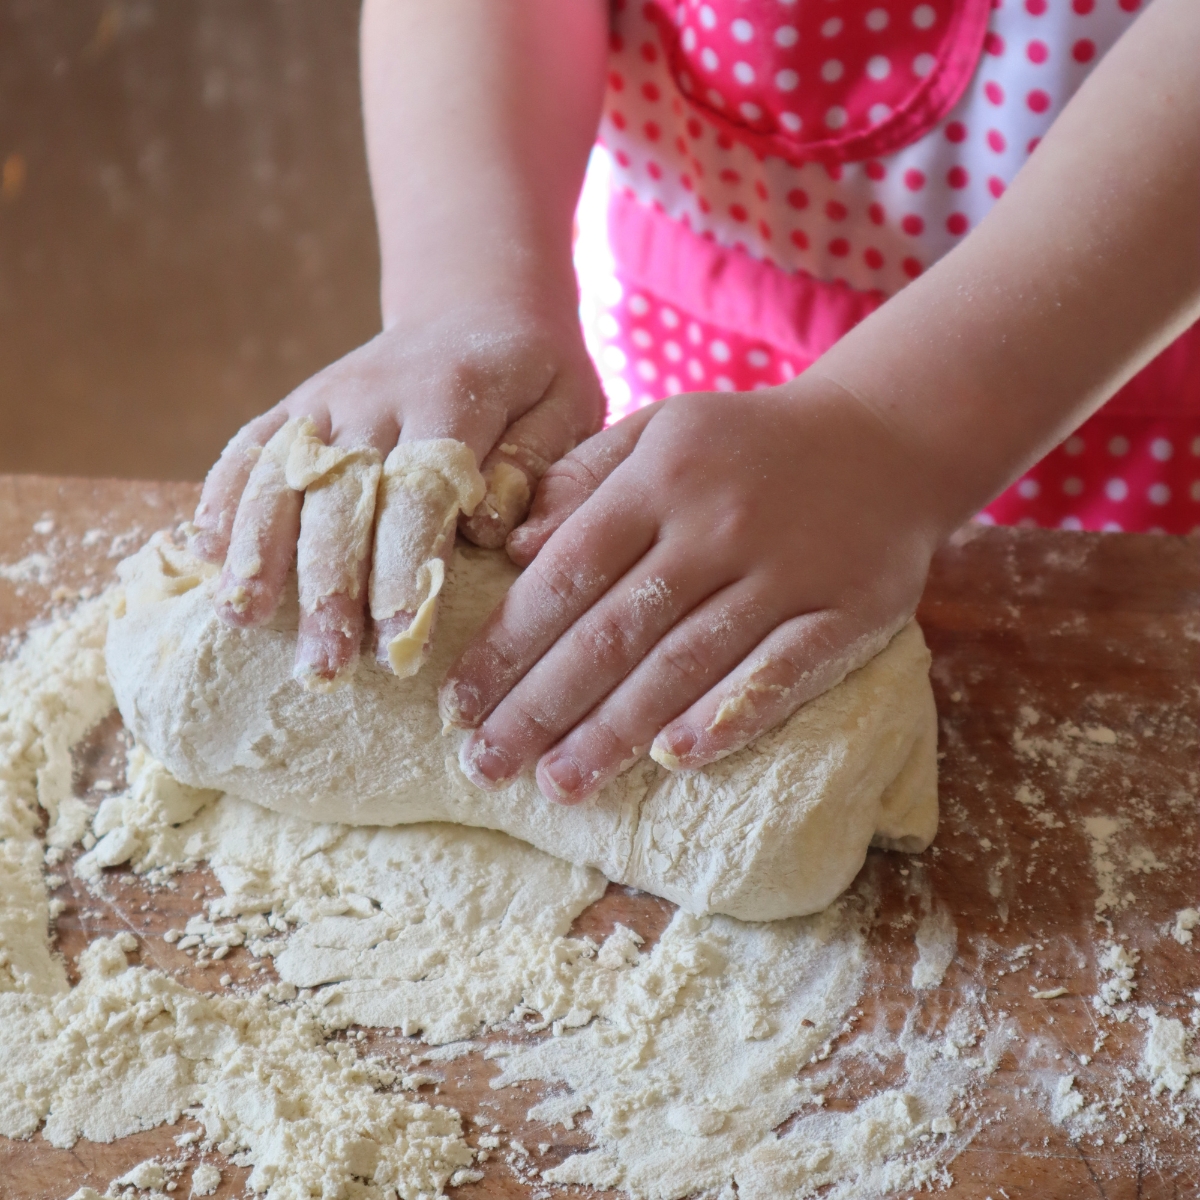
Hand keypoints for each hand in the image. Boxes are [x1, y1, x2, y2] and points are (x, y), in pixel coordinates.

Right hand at [188, 299, 603, 684]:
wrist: (476, 302)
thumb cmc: (532, 375)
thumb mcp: (569, 404)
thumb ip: (541, 464)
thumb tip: (492, 531)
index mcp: (454, 396)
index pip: (421, 494)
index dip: (406, 571)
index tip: (401, 642)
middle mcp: (378, 395)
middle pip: (343, 496)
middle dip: (330, 586)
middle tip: (324, 666)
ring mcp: (327, 397)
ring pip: (280, 474)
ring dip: (258, 551)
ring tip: (241, 621)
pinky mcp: (297, 404)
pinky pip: (250, 448)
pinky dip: (223, 500)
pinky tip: (204, 558)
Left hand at [440, 379, 950, 803]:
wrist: (886, 434)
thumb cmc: (748, 444)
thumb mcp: (660, 429)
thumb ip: (583, 478)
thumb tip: (511, 548)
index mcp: (662, 478)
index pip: (567, 572)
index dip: (508, 644)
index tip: (458, 703)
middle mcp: (717, 525)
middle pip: (615, 630)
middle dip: (541, 705)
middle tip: (485, 766)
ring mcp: (786, 570)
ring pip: (686, 662)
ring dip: (615, 730)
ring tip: (556, 784)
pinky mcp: (847, 609)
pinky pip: (783, 670)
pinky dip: (729, 715)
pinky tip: (674, 759)